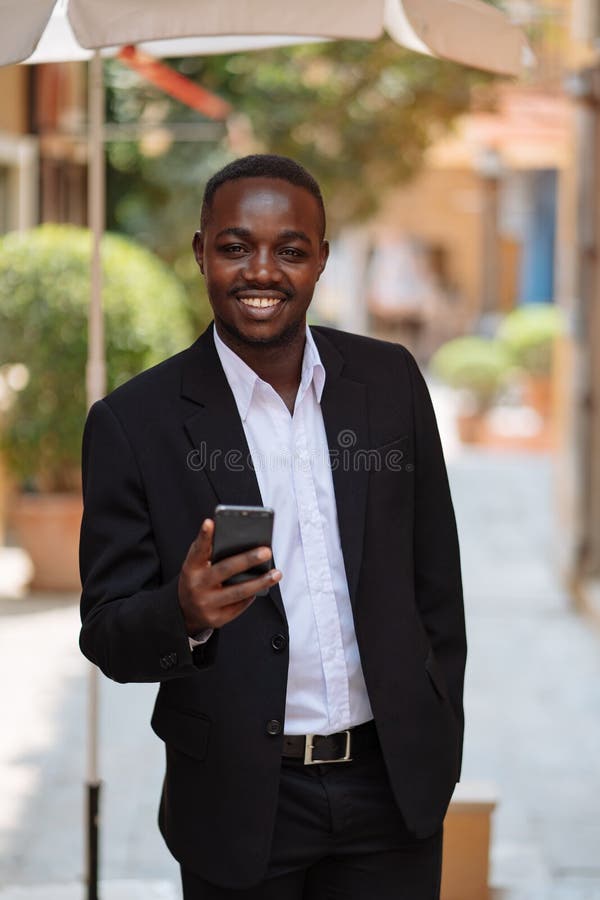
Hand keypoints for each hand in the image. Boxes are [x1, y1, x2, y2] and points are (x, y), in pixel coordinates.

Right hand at [178, 518, 281, 634]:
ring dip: (260, 582)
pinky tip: (263, 586)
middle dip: (247, 560)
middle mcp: (196, 586)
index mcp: (190, 568)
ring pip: (238, 591)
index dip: (203, 536)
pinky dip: (252, 595)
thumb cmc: (197, 579)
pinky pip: (240, 605)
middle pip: (225, 570)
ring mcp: (206, 604)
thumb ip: (210, 552)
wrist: (185, 613)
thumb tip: (239, 538)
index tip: (210, 522)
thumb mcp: (196, 566)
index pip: (197, 550)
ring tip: (277, 573)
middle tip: (267, 551)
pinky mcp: (217, 619)